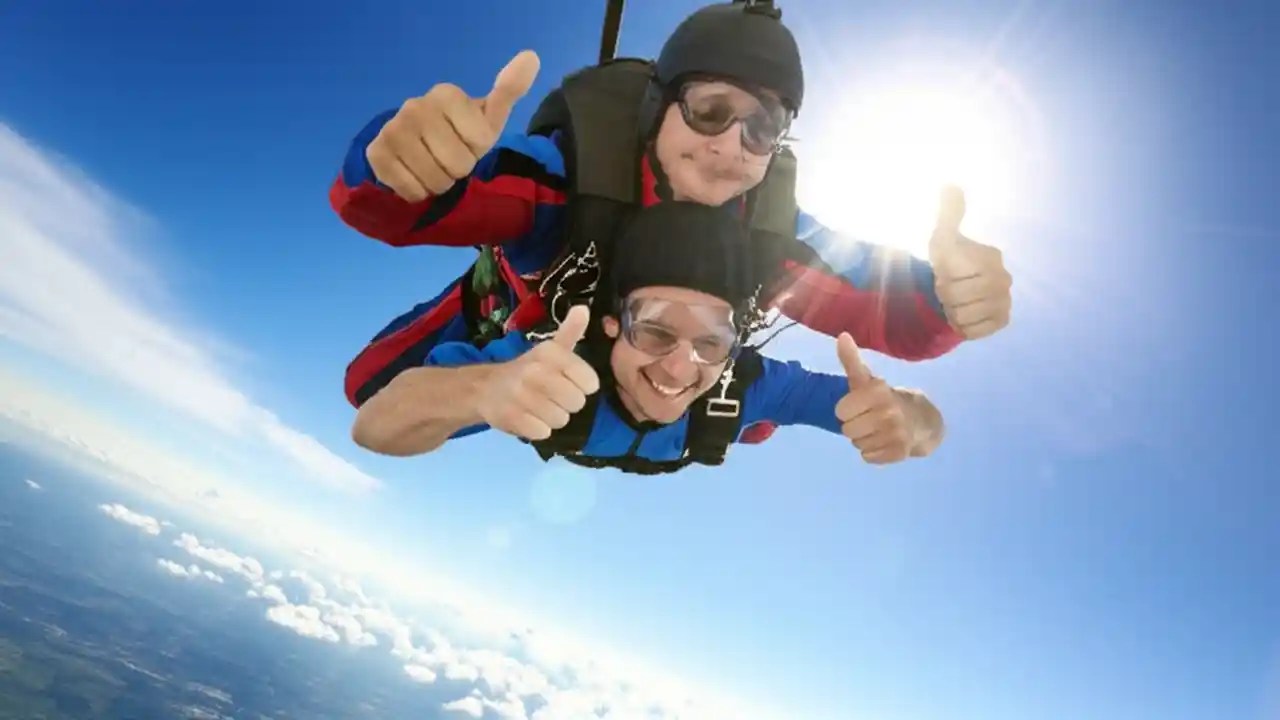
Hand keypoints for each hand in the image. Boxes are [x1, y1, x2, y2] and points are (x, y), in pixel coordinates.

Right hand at [366, 50, 540, 201]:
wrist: (414, 147)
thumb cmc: (458, 132)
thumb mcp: (486, 118)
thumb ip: (508, 91)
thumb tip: (532, 57)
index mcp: (446, 94)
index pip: (480, 140)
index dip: (477, 148)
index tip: (467, 141)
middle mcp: (415, 106)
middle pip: (458, 164)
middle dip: (458, 170)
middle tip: (448, 158)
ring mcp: (393, 129)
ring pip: (436, 180)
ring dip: (439, 184)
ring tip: (433, 168)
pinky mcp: (377, 153)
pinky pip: (411, 190)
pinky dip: (417, 192)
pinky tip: (414, 176)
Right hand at [476, 305, 599, 440]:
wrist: (486, 388)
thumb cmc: (528, 369)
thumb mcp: (550, 349)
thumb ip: (570, 331)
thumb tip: (584, 308)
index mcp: (550, 353)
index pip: (589, 381)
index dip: (583, 386)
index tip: (569, 382)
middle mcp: (536, 371)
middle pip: (577, 403)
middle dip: (568, 404)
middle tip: (552, 397)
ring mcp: (522, 395)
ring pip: (561, 420)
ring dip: (553, 418)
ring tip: (540, 408)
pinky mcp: (512, 417)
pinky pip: (543, 432)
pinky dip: (538, 430)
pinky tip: (528, 418)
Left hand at [834, 333, 913, 463]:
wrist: (921, 420)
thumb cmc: (885, 398)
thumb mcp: (868, 379)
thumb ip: (851, 360)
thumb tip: (841, 335)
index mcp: (878, 391)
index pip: (840, 411)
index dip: (846, 410)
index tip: (859, 405)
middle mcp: (889, 412)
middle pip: (846, 430)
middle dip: (854, 426)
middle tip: (869, 418)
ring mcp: (896, 433)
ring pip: (857, 444)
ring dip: (864, 439)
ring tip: (878, 429)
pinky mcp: (900, 453)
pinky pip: (868, 457)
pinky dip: (873, 452)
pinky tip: (885, 441)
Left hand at [929, 185, 1012, 339]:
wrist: (954, 292)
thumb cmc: (949, 262)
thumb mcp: (943, 238)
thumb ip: (948, 214)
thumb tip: (950, 185)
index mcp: (992, 257)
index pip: (952, 273)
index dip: (941, 275)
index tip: (946, 271)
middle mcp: (1005, 279)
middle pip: (955, 295)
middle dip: (944, 294)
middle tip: (949, 289)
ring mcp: (1006, 301)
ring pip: (961, 315)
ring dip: (951, 311)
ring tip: (956, 301)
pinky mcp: (1002, 322)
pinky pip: (971, 330)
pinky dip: (961, 326)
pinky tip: (965, 315)